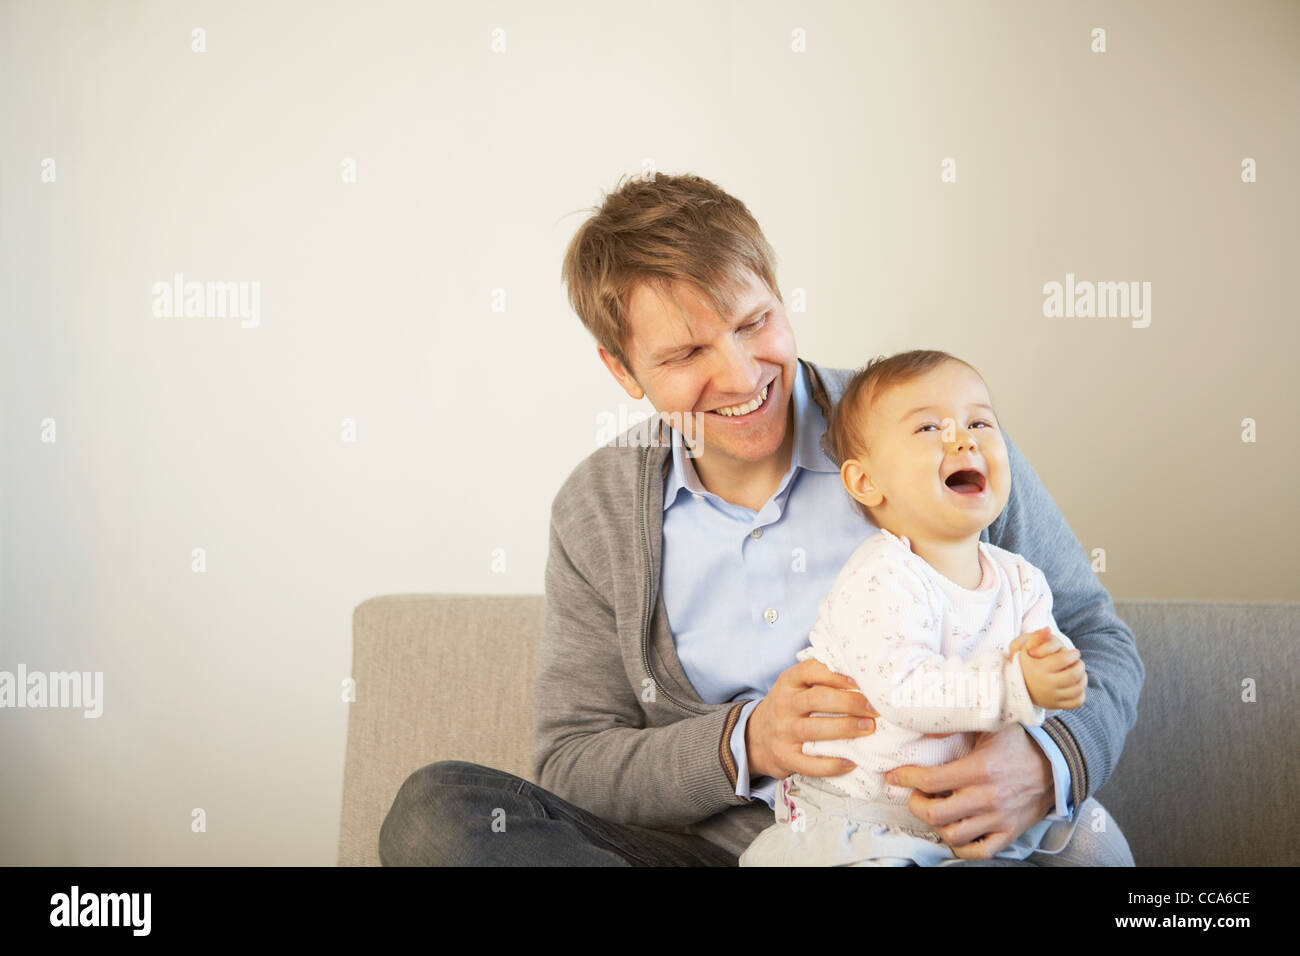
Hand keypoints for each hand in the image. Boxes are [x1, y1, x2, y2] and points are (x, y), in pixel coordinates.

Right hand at [746, 658, 877, 780]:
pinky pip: (810, 764)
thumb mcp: (794, 686)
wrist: (753, 738)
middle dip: (850, 703)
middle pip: (817, 699)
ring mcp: (782, 732)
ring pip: (815, 730)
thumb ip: (819, 679)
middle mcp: (783, 705)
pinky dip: (833, 765)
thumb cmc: (787, 708)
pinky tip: (851, 762)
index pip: (811, 670)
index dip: (837, 675)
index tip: (860, 682)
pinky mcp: (784, 757)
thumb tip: (862, 676)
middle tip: (874, 709)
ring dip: (846, 728)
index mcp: (788, 682)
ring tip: (868, 729)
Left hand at [885, 724, 1055, 858]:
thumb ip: (957, 726)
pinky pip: (979, 852)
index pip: (931, 780)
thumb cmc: (1019, 743)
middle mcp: (988, 797)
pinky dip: (960, 847)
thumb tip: (924, 728)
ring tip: (934, 809)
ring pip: (953, 835)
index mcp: (980, 769)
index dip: (906, 778)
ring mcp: (999, 819)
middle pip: (936, 814)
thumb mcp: (990, 725)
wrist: (1057, 765)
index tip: (894, 775)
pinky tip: (954, 830)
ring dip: (935, 825)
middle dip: (915, 804)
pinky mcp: (1009, 833)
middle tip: (914, 794)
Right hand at [1013, 628, 1086, 709]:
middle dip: (1080, 666)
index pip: (1065, 660)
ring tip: (1079, 673)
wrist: (1017, 686)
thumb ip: (1036, 636)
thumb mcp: (1025, 648)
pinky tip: (1076, 685)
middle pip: (1073, 675)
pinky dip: (1081, 693)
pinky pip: (1076, 702)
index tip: (1074, 653)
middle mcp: (1045, 685)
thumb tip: (1047, 629)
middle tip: (1078, 663)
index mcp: (1039, 669)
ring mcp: (1051, 697)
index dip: (1074, 654)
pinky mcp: (1056, 705)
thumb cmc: (1025, 663)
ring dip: (1083, 679)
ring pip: (1078, 689)